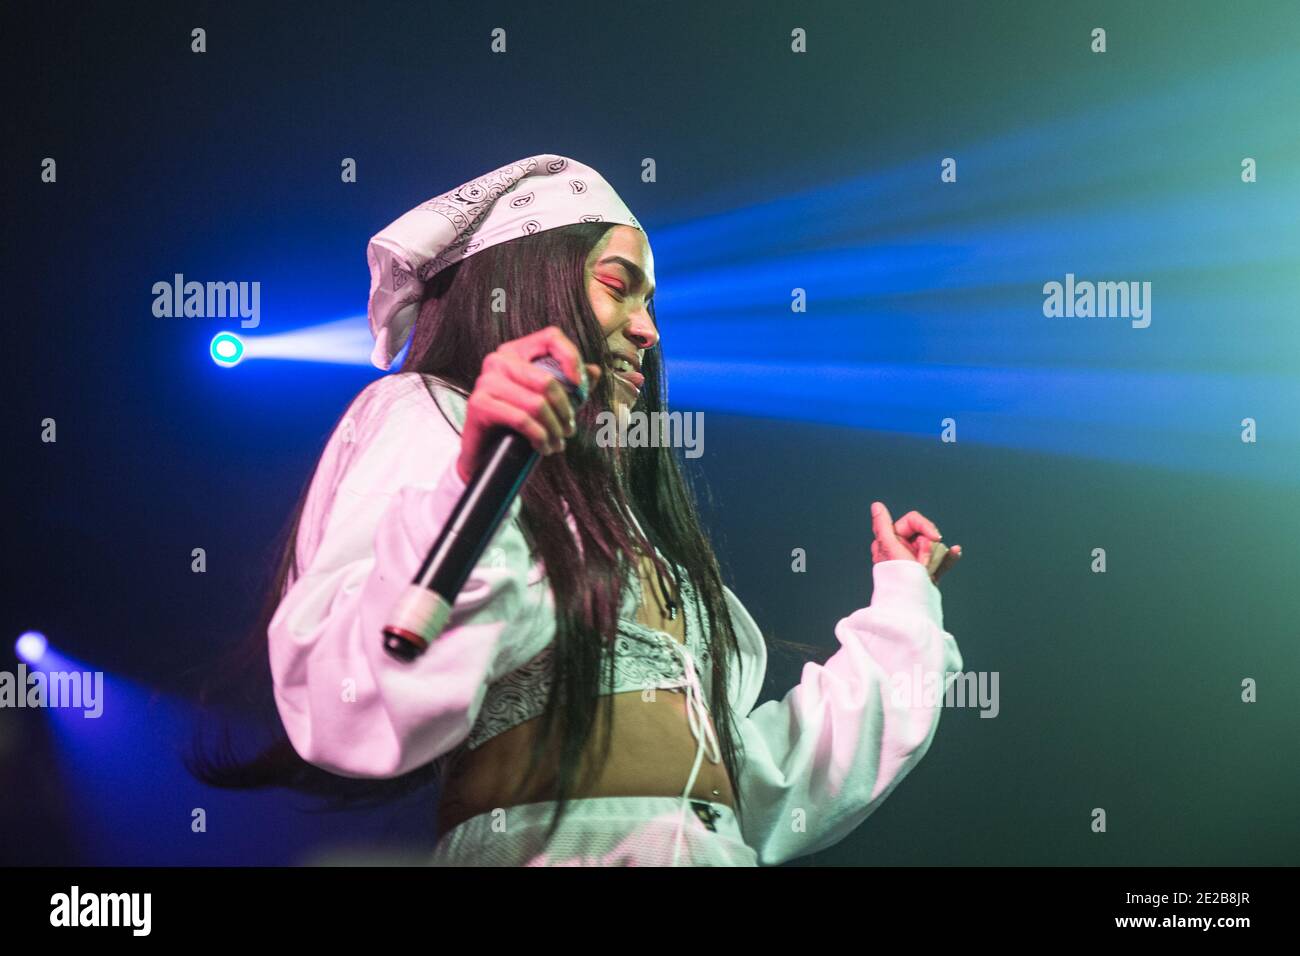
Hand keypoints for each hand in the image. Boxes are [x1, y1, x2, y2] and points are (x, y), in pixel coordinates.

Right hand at [457, 326, 603, 482]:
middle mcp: (498, 360)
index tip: (581, 387)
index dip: (572, 358)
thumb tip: (594, 371)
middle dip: (566, 410)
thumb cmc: (516, 423)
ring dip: (554, 429)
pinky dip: (540, 437)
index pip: (551, 337)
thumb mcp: (548, 402)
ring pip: (537, 403)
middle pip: (547, 379)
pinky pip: (522, 420)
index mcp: (516, 351)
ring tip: (557, 444)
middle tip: (569, 430)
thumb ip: (570, 385)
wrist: (484, 453)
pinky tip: (543, 447)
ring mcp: (486, 381)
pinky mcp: (479, 404)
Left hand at [870, 501, 962, 585]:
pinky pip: (941, 560)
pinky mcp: (928, 572)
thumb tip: (876, 505)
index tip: (935, 538)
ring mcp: (916, 561)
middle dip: (928, 547)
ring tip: (926, 572)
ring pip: (935, 547)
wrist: (911, 605)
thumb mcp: (889, 547)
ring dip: (935, 557)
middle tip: (922, 562)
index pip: (913, 521)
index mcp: (891, 540)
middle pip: (925, 534)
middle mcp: (902, 549)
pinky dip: (949, 557)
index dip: (925, 526)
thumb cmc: (898, 576)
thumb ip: (882, 525)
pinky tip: (957, 552)